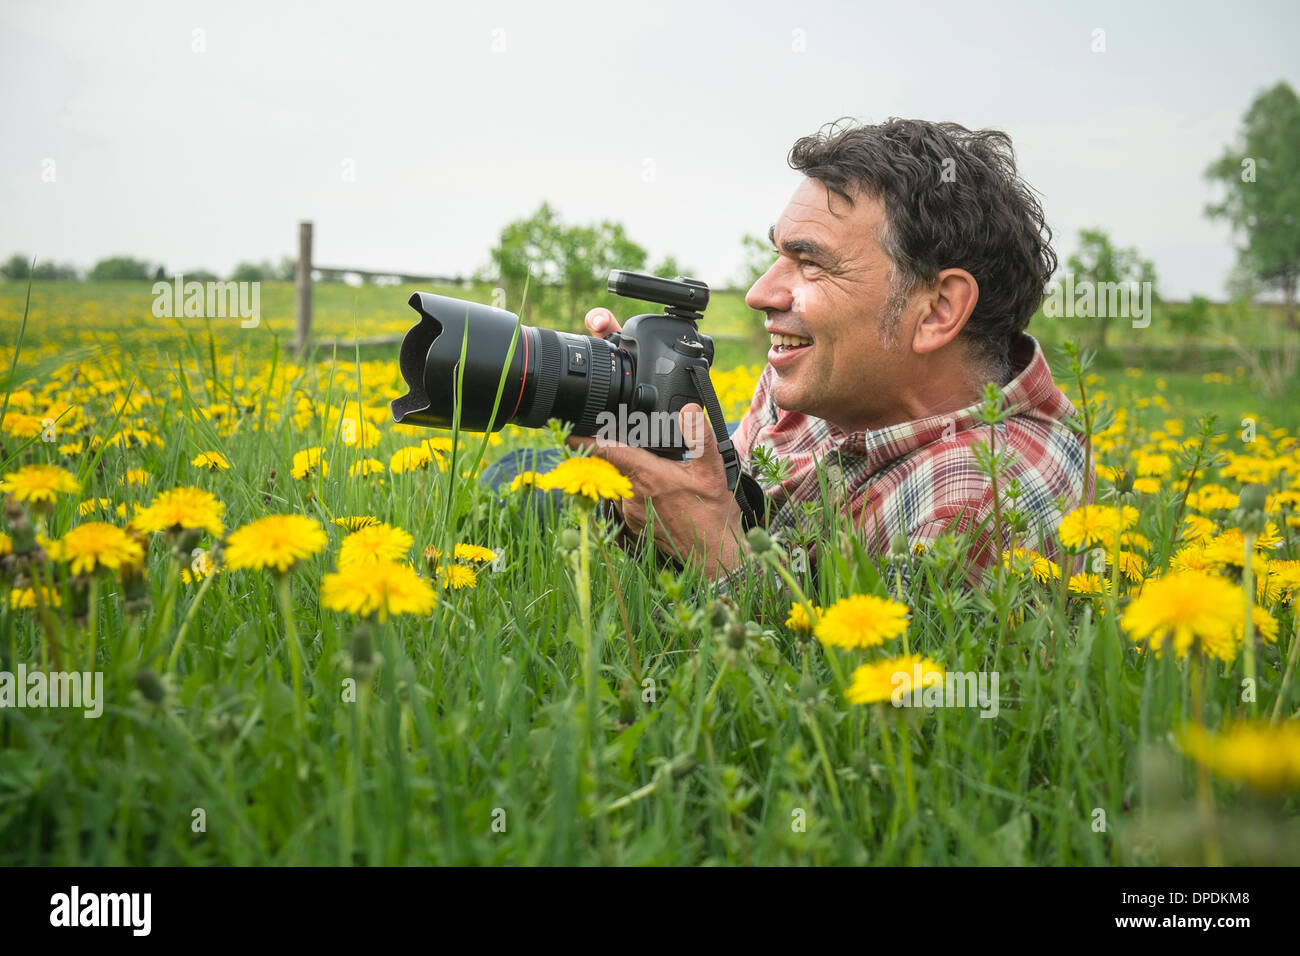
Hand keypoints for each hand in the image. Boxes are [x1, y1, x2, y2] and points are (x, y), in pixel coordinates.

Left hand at [566, 313, 744, 578]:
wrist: (714, 554)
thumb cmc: (713, 513)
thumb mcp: (712, 470)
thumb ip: (700, 436)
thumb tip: (690, 410)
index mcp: (648, 476)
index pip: (607, 452)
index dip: (585, 440)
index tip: (567, 431)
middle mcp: (633, 495)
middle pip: (609, 466)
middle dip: (611, 454)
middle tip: (619, 442)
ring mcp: (631, 513)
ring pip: (618, 484)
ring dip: (626, 475)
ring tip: (648, 470)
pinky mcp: (634, 525)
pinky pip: (626, 501)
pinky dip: (633, 492)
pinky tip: (654, 492)